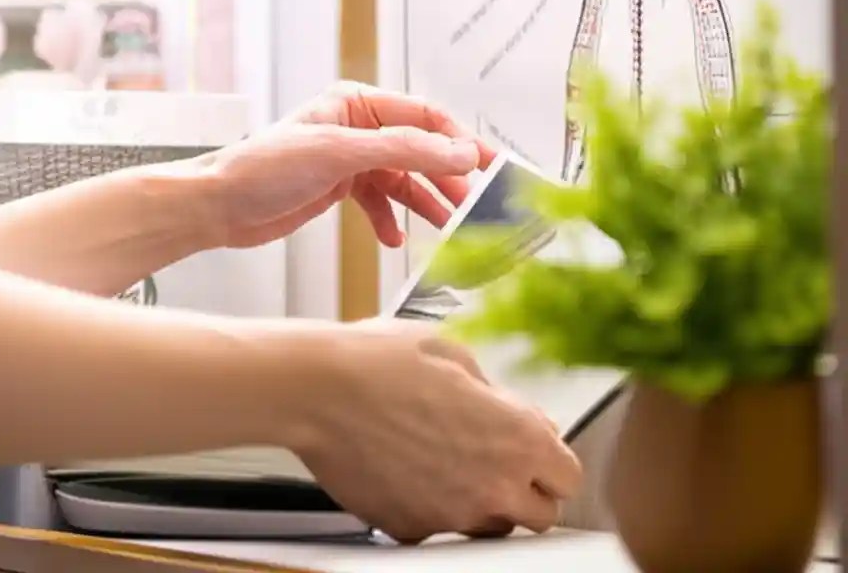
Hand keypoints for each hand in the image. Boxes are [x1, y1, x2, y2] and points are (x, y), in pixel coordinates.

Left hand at [200, 81, 497, 248]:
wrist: (218, 205)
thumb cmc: (262, 168)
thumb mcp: (339, 153)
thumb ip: (403, 151)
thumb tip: (459, 154)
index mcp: (356, 102)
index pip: (425, 116)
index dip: (459, 142)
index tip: (488, 169)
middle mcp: (356, 126)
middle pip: (420, 149)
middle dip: (447, 178)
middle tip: (477, 205)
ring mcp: (348, 159)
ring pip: (403, 179)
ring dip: (425, 203)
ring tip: (449, 227)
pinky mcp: (338, 188)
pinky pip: (379, 203)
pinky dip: (391, 220)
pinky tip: (395, 240)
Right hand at [291, 321, 582, 543]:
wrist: (316, 390)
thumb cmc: (380, 361)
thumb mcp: (455, 355)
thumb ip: (497, 395)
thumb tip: (509, 411)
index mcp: (518, 438)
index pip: (568, 476)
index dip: (550, 460)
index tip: (532, 449)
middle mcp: (493, 485)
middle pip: (541, 515)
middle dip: (526, 490)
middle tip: (495, 461)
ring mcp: (451, 514)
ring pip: (491, 528)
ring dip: (483, 503)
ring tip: (448, 465)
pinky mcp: (409, 528)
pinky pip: (436, 528)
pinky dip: (429, 507)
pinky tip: (408, 471)